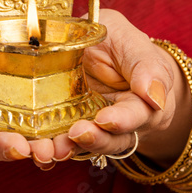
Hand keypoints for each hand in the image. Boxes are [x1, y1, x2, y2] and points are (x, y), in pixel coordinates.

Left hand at [28, 9, 191, 169]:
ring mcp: (95, 129)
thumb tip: (154, 96)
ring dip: (69, 149)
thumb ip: (146, 66)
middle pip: (113, 140)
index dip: (123, 120)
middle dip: (95, 140)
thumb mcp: (131, 42)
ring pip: (87, 148)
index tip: (105, 120)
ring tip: (52, 148)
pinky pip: (62, 145)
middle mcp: (123, 124)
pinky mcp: (69, 130)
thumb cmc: (120, 42)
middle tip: (77, 133)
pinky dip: (49, 150)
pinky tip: (37, 150)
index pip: (138, 114)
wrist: (95, 49)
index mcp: (145, 102)